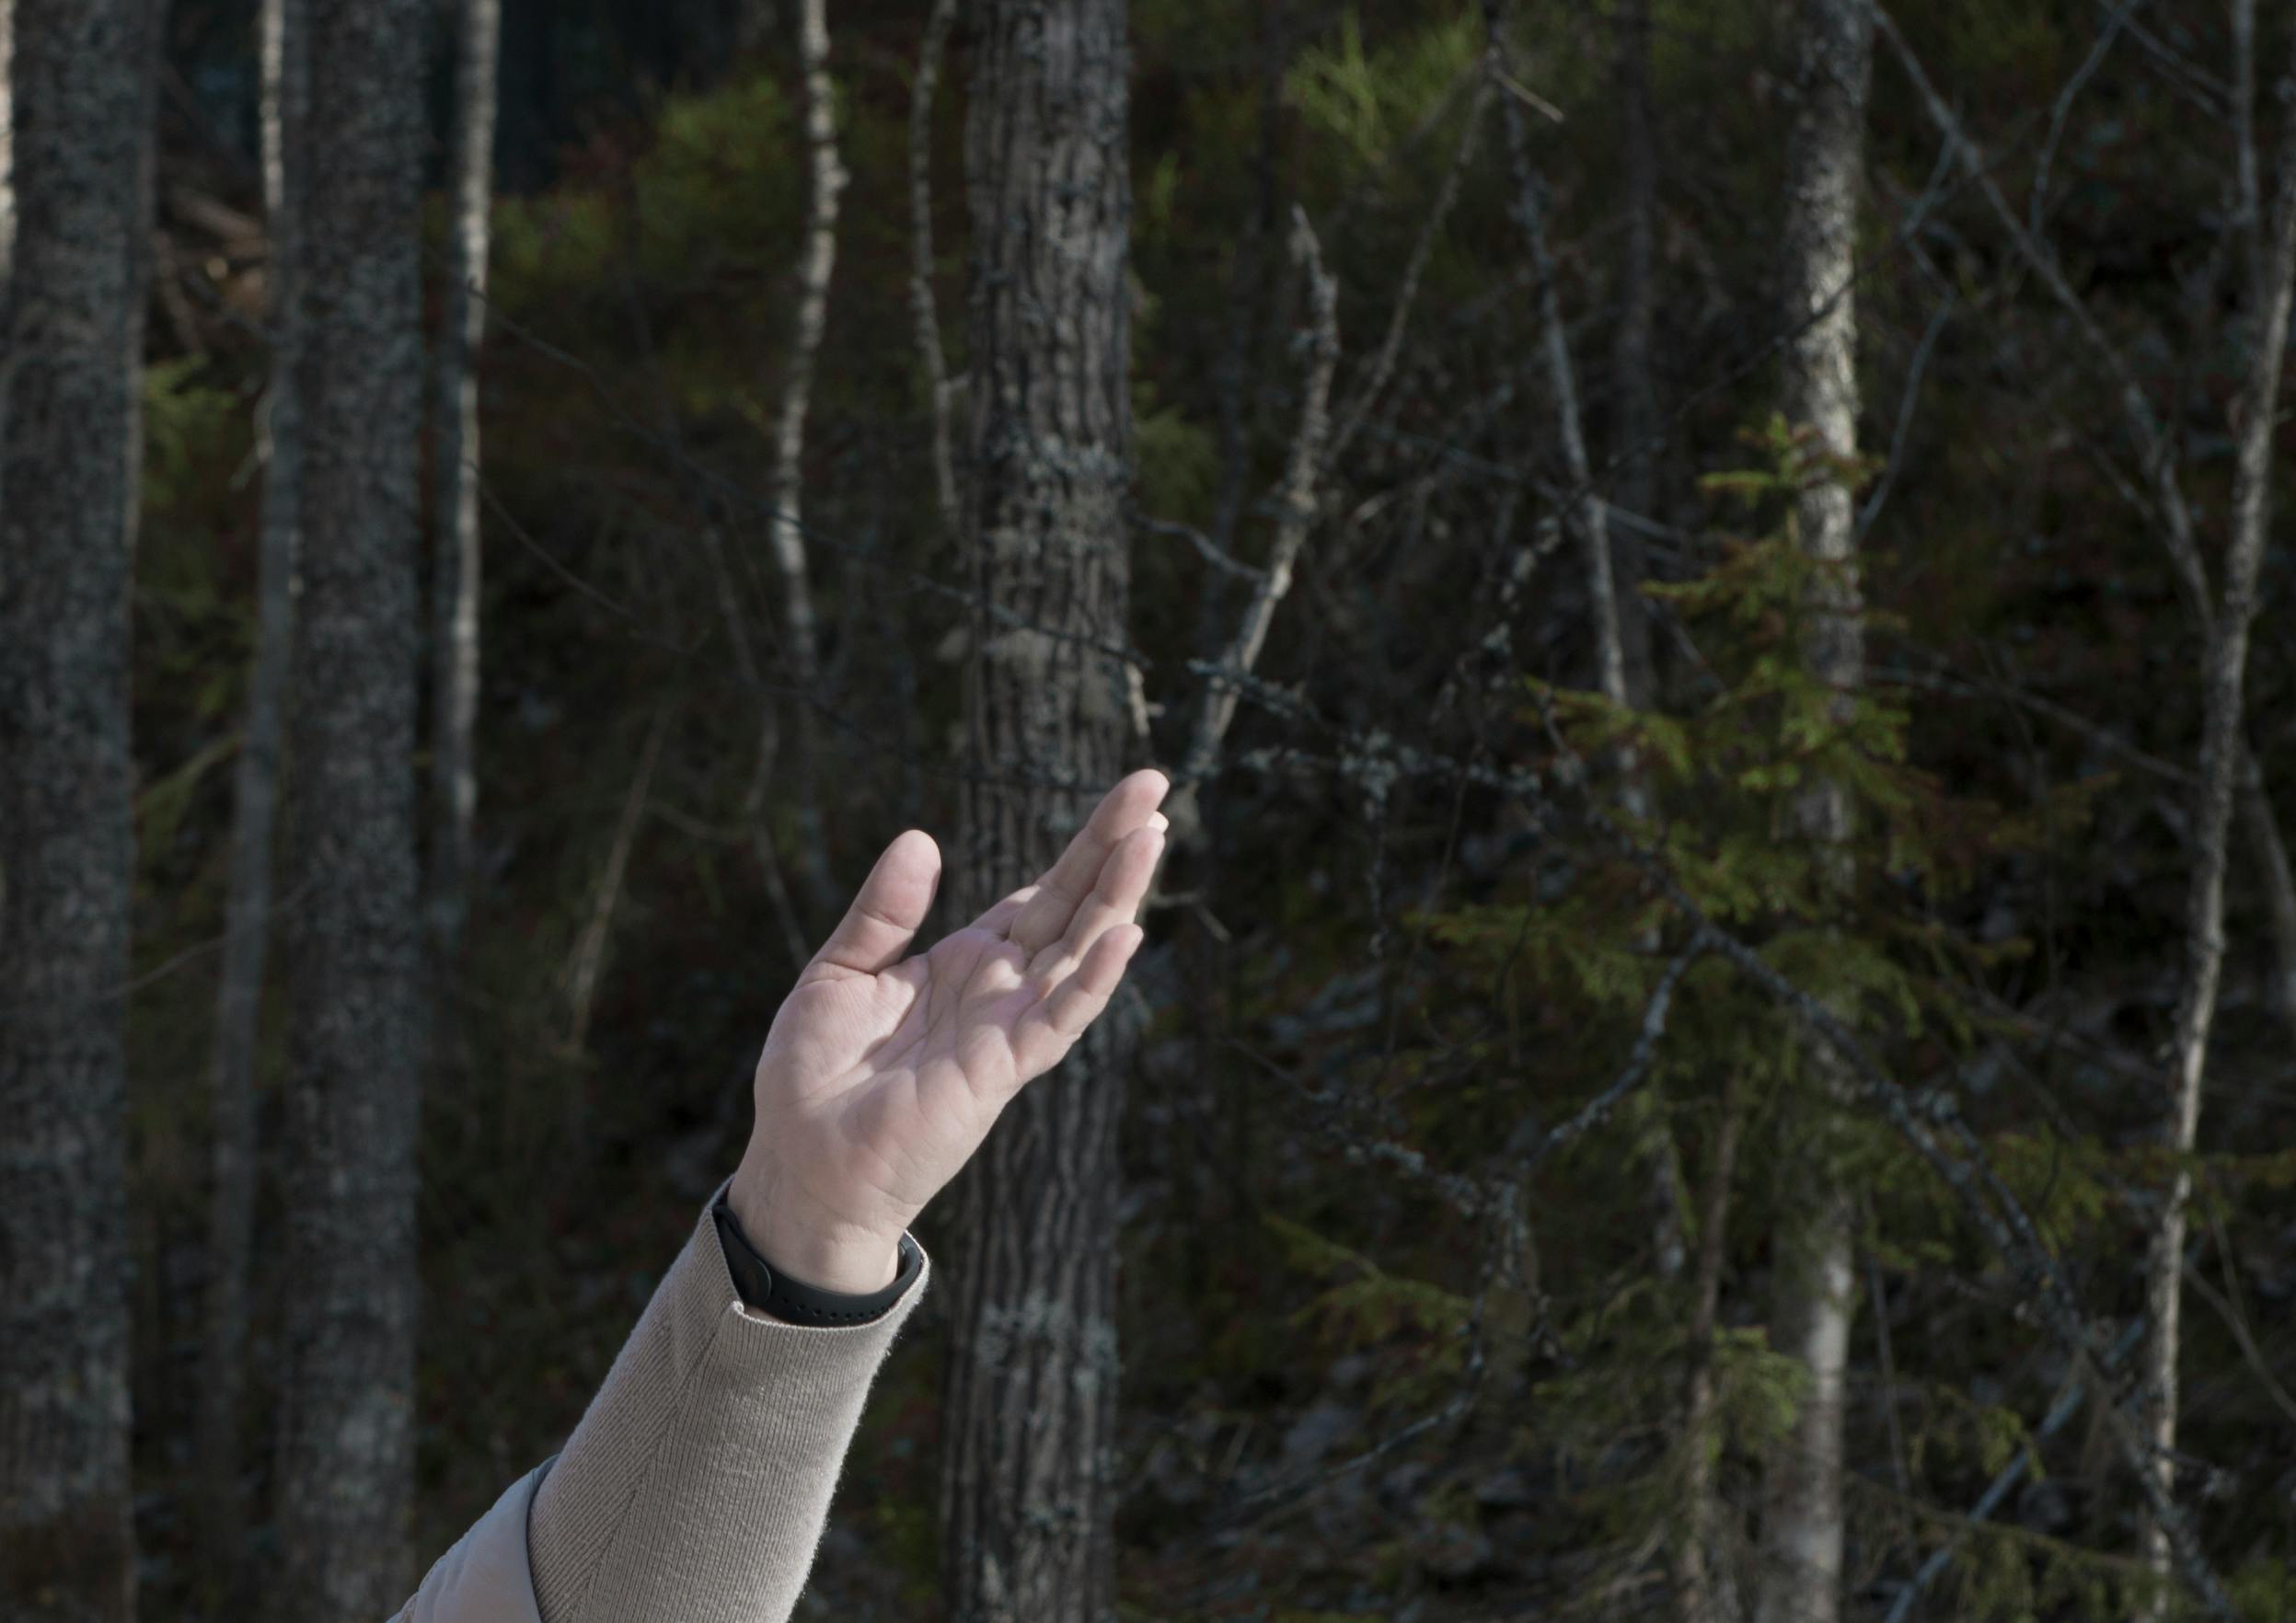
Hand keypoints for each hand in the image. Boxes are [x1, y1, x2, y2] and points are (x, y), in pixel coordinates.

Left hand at [727, 769, 1170, 1292]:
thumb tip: (922, 839)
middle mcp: (1001, 990)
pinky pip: (1058, 1019)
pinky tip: (1125, 934)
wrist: (802, 1164)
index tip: (1132, 794)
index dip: (1085, 845)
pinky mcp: (999, 1069)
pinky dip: (1094, 979)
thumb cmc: (816, 1077)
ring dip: (1116, 895)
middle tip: (1156, 783)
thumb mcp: (841, 971)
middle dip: (1113, 847)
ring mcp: (1007, 1028)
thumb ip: (884, 912)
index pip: (1042, 893)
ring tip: (1152, 835)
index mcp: (968, 962)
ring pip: (1079, 952)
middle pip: (1072, 906)